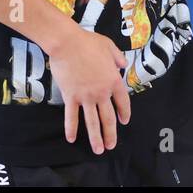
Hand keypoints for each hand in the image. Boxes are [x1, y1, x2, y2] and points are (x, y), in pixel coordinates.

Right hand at [49, 28, 131, 153]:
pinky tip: (71, 139)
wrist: (68, 44)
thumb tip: (123, 65)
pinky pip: (71, 116)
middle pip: (108, 117)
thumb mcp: (109, 46)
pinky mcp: (71, 97)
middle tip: (111, 145)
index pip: (122, 101)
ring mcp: (86, 96)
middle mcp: (101, 92)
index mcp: (113, 80)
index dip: (124, 112)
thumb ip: (118, 57)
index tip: (124, 121)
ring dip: (95, 137)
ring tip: (99, 150)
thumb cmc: (88, 42)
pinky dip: (71, 128)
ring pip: (92, 121)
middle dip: (111, 133)